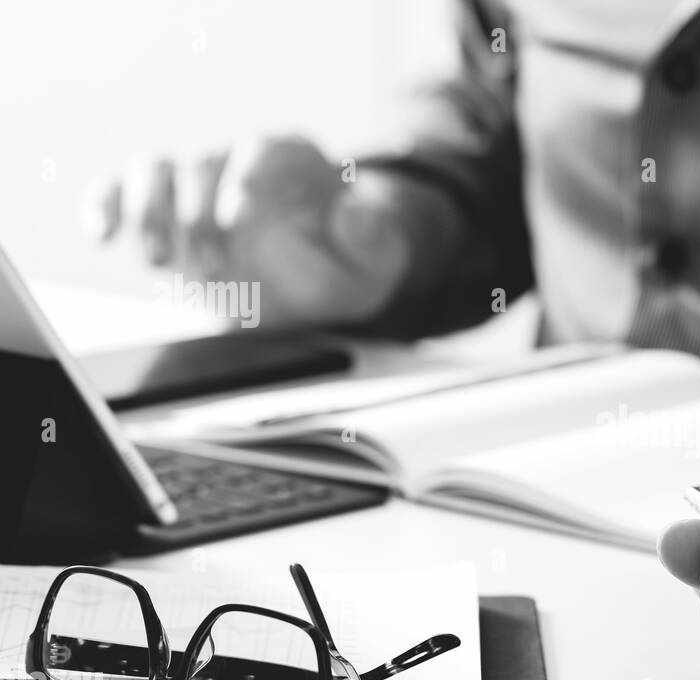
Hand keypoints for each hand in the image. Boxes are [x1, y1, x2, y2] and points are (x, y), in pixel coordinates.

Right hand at [87, 135, 412, 322]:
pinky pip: (120, 193)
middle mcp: (234, 159)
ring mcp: (193, 184)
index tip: (241, 221)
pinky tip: (102, 235)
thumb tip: (356, 211)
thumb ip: (373, 237)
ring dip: (147, 212)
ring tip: (156, 261)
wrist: (316, 286)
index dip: (246, 181)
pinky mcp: (162, 212)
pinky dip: (104, 207)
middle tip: (211, 269)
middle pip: (202, 164)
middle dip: (198, 216)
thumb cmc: (348, 264)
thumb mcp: (377, 259)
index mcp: (290, 157)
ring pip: (154, 171)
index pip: (262, 151)